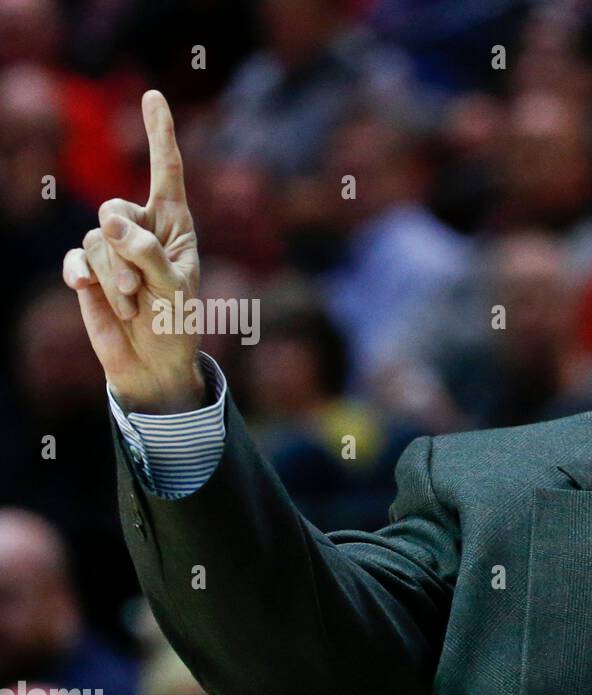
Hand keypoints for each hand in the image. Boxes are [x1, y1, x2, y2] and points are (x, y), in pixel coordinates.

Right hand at [63, 90, 203, 412]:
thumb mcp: (175, 291)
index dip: (159, 134)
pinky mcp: (88, 268)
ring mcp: (113, 248)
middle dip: (124, 251)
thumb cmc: (177, 325)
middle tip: (139, 290)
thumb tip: (110, 224)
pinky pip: (75, 259)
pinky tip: (91, 294)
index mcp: (175, 226)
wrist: (153, 363)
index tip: (153, 95)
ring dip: (112, 276)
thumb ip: (149, 254)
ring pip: (95, 238)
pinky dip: (83, 278)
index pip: (167, 172)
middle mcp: (143, 229)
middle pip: (114, 208)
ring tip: (131, 305)